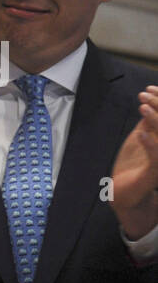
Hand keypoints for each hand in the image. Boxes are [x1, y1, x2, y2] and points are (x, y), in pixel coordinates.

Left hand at [109, 85, 157, 239]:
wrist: (127, 195)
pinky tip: (140, 134)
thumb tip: (151, 102)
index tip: (149, 88)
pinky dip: (151, 145)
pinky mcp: (156, 174)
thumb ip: (149, 123)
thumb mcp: (143, 139)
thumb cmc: (135, 166)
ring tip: (143, 107)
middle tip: (145, 94)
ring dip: (157, 120)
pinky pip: (157, 158)